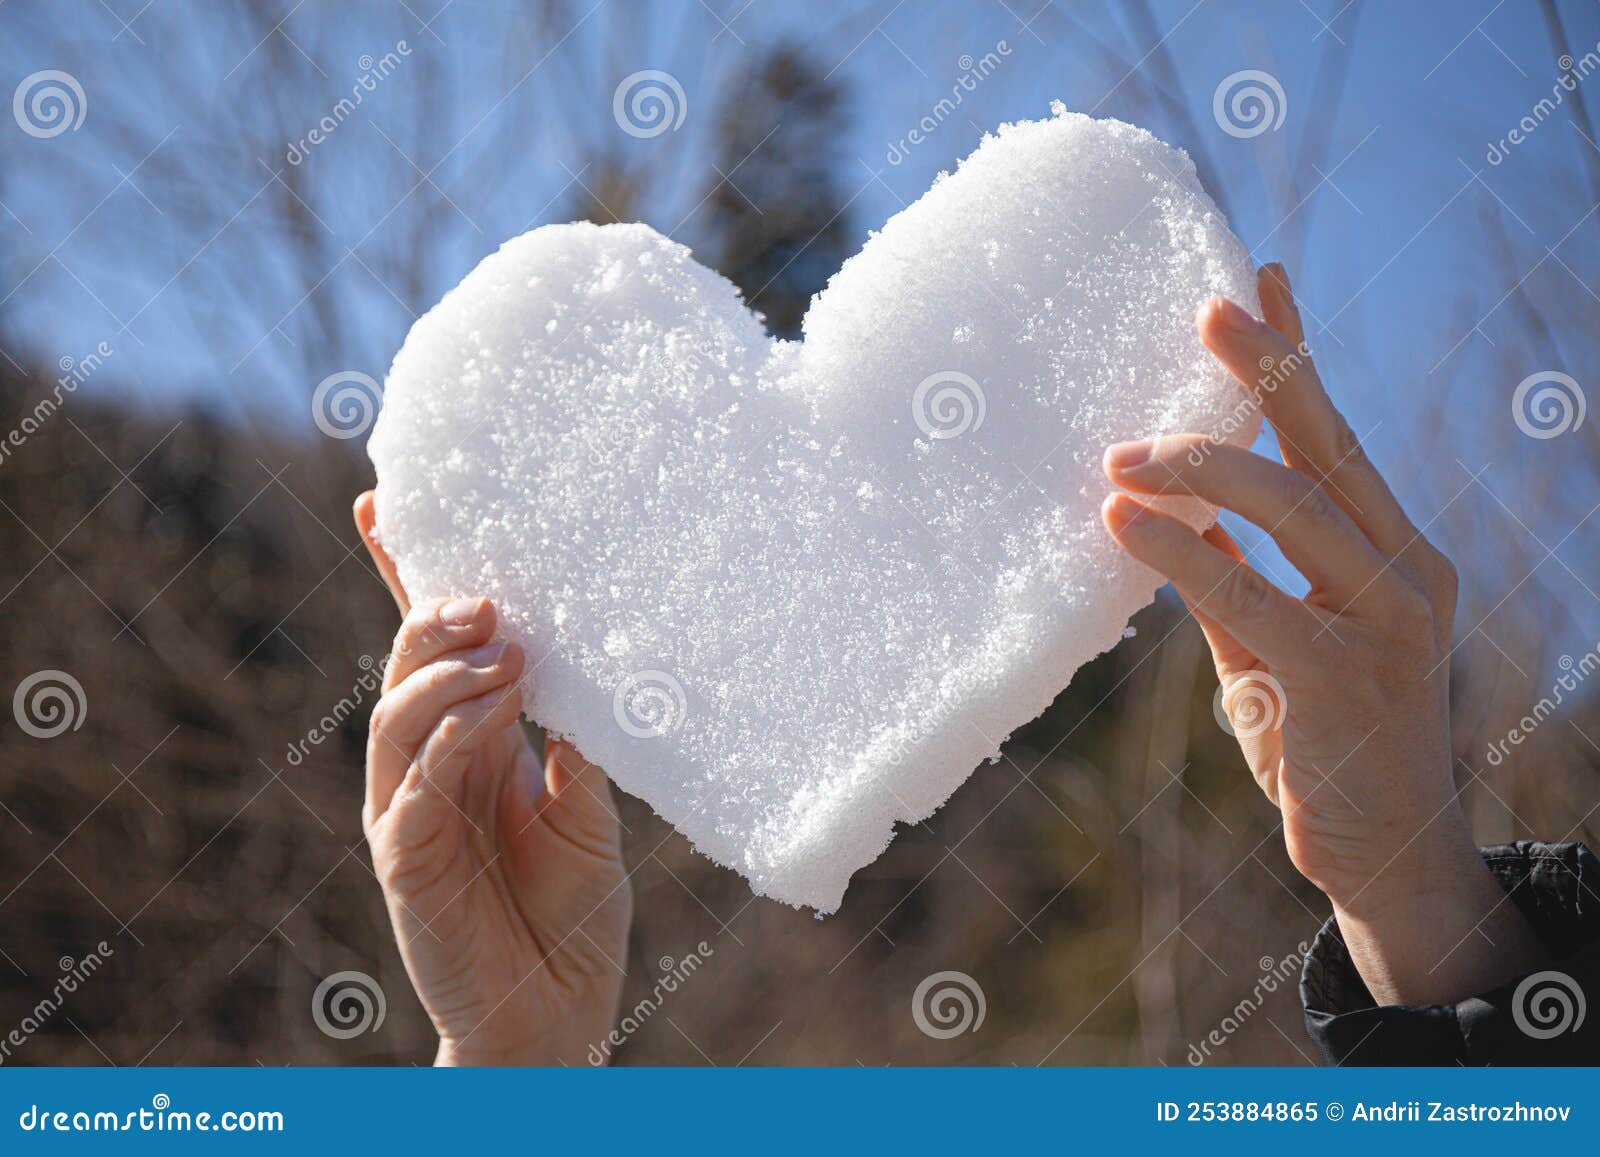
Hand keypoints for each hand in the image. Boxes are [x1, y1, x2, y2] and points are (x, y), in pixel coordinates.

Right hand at [353, 491, 631, 1064]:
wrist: (556, 1015)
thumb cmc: (571, 914)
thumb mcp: (588, 812)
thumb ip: (573, 746)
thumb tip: (580, 663)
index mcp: (472, 741)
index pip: (432, 650)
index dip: (405, 579)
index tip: (386, 505)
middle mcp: (431, 764)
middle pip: (409, 667)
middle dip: (435, 619)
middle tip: (490, 597)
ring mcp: (407, 809)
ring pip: (397, 715)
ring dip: (445, 674)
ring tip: (502, 646)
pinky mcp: (402, 859)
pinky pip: (410, 786)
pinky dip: (445, 740)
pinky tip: (490, 711)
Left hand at [1099, 266, 1542, 1006]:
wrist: (1387, 855)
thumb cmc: (1328, 738)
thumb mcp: (1277, 641)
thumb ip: (1235, 575)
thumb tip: (1171, 512)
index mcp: (1391, 550)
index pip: (1334, 435)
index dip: (1296, 355)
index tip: (1258, 278)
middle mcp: (1406, 571)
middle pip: (1327, 447)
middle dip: (1267, 370)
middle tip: (1203, 311)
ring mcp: (1386, 624)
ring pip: (1294, 508)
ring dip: (1200, 466)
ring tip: (1120, 455)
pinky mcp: (1344, 680)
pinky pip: (1252, 596)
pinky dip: (1182, 552)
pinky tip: (1122, 522)